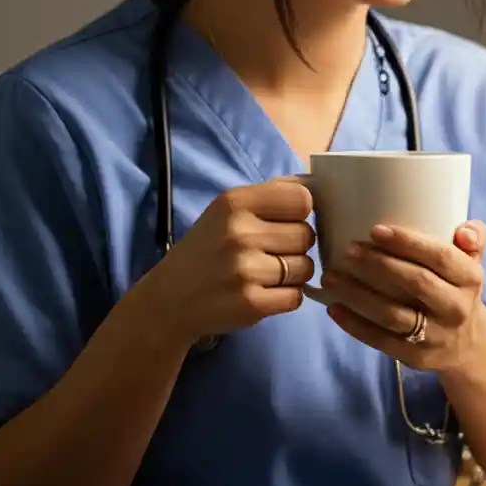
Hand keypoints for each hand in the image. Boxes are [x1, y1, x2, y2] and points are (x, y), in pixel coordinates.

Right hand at [140, 179, 316, 343]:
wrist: (170, 299)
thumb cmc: (209, 248)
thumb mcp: (228, 210)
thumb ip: (272, 194)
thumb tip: (315, 182)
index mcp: (235, 202)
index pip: (302, 200)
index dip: (300, 213)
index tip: (287, 222)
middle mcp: (239, 233)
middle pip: (307, 236)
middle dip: (296, 246)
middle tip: (270, 253)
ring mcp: (245, 270)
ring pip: (306, 268)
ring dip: (294, 274)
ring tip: (266, 275)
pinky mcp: (252, 303)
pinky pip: (296, 297)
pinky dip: (287, 297)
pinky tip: (264, 293)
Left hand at [321, 221, 485, 373]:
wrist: (467, 345)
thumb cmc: (457, 290)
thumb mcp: (472, 263)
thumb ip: (473, 237)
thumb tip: (462, 230)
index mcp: (470, 278)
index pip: (441, 257)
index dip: (409, 243)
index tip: (376, 230)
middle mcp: (456, 308)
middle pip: (417, 282)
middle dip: (380, 264)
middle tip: (350, 249)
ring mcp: (436, 335)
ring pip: (392, 314)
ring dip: (358, 294)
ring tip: (331, 276)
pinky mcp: (417, 357)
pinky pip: (381, 340)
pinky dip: (354, 325)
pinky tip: (333, 307)